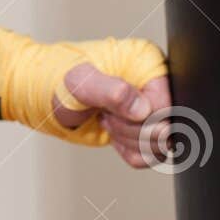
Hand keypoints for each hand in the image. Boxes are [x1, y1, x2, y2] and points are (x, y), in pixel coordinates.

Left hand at [53, 65, 172, 168]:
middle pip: (164, 130)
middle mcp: (158, 85)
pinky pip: (148, 156)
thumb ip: (112, 92)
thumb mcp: (81, 82)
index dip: (138, 118)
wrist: (53, 93)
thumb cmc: (64, 80)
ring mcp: (156, 108)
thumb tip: (144, 111)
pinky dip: (128, 150)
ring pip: (159, 147)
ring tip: (107, 119)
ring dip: (127, 140)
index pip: (166, 107)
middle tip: (104, 114)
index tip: (110, 110)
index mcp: (150, 63)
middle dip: (128, 128)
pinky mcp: (149, 128)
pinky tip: (113, 131)